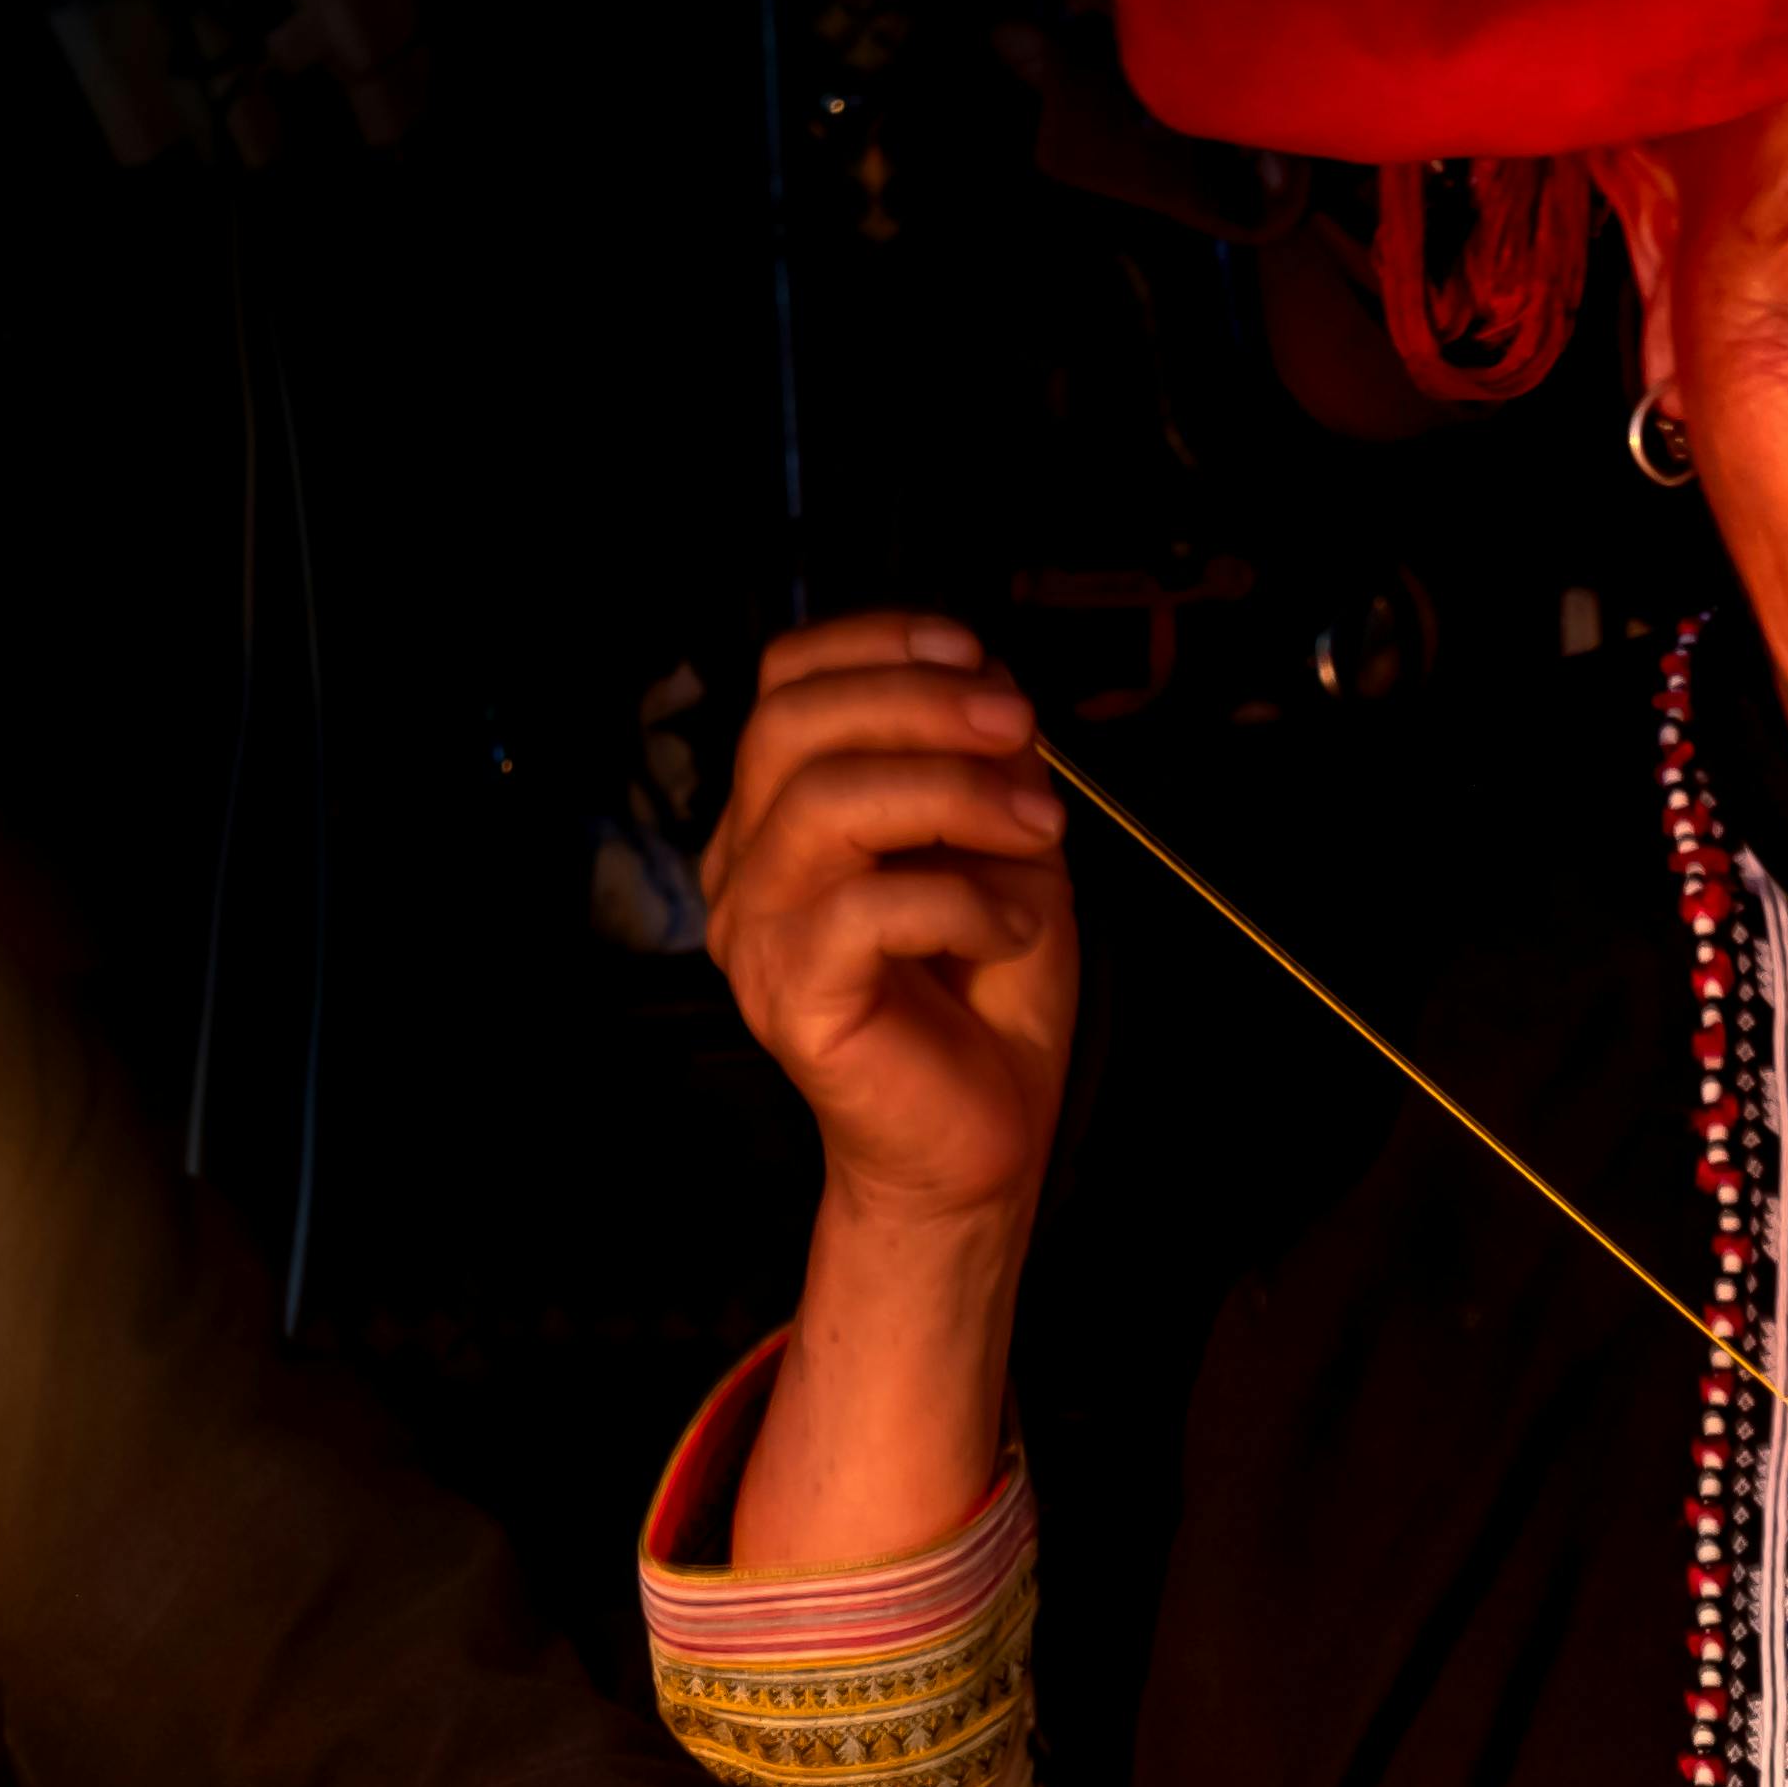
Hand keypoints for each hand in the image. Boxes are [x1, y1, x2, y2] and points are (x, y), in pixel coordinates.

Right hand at [701, 611, 1078, 1239]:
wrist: (980, 1142)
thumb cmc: (985, 996)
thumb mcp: (1000, 847)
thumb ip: (984, 766)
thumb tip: (994, 691)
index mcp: (782, 813)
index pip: (786, 681)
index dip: (879, 644)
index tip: (978, 657)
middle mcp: (747, 865)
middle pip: (789, 724)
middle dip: (920, 702)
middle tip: (1021, 728)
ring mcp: (756, 934)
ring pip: (822, 802)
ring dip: (953, 795)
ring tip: (1040, 834)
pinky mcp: (790, 999)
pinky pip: (864, 909)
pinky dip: (962, 900)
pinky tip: (1013, 927)